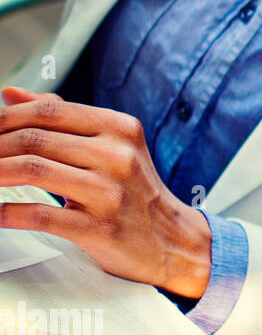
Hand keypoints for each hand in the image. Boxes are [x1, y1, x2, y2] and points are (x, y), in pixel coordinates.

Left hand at [0, 87, 211, 296]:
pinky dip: (7, 214)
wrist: (172, 241)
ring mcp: (110, 193)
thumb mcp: (110, 146)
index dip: (5, 118)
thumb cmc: (134, 192)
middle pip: (34, 139)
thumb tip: (10, 94)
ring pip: (32, 170)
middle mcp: (118, 156)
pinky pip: (40, 215)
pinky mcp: (101, 229)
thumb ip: (63, 118)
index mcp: (119, 128)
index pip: (49, 110)